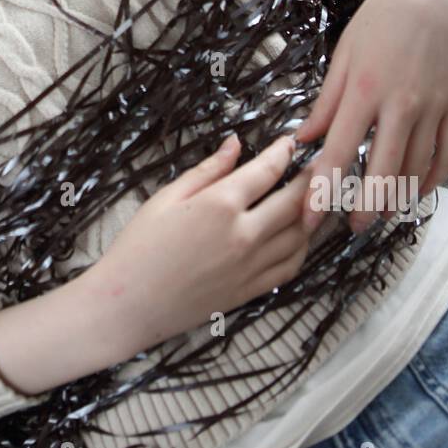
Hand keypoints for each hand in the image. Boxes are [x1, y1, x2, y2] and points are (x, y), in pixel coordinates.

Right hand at [90, 132, 313, 353]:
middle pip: (293, 201)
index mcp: (220, 204)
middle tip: (318, 165)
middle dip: (310, 179)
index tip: (290, 142)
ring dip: (312, 212)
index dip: (284, 152)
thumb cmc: (138, 247)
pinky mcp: (251, 290)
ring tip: (315, 197)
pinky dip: (302, 248)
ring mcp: (251, 266)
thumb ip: (208, 170)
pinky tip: (300, 236)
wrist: (129, 305)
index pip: (267, 170)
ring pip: (299, 235)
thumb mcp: (167, 198)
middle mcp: (244, 234)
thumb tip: (235, 144)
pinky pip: (290, 266)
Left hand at [294, 0, 447, 234]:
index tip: (308, 218)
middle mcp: (400, 104)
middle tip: (349, 226)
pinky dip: (432, 179)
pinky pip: (446, 154)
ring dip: (396, 198)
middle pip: (382, 172)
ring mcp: (433, 108)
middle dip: (363, 207)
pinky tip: (417, 191)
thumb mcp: (343, 54)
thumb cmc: (383, 17)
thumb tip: (305, 138)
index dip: (321, 191)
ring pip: (416, 169)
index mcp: (363, 90)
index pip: (338, 153)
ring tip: (378, 213)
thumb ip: (325, 102)